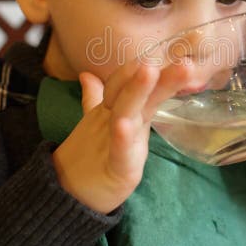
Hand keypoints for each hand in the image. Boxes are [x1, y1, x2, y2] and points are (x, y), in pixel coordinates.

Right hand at [51, 60, 190, 213]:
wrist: (67, 194)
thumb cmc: (90, 157)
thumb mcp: (100, 125)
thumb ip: (95, 98)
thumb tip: (88, 74)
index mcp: (115, 109)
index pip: (126, 81)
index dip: (140, 65)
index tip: (171, 50)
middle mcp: (114, 119)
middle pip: (131, 91)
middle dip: (150, 72)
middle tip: (177, 58)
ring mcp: (112, 140)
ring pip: (126, 112)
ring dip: (137, 90)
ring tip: (149, 70)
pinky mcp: (115, 167)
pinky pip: (118, 149)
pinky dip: (121, 137)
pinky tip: (124, 124)